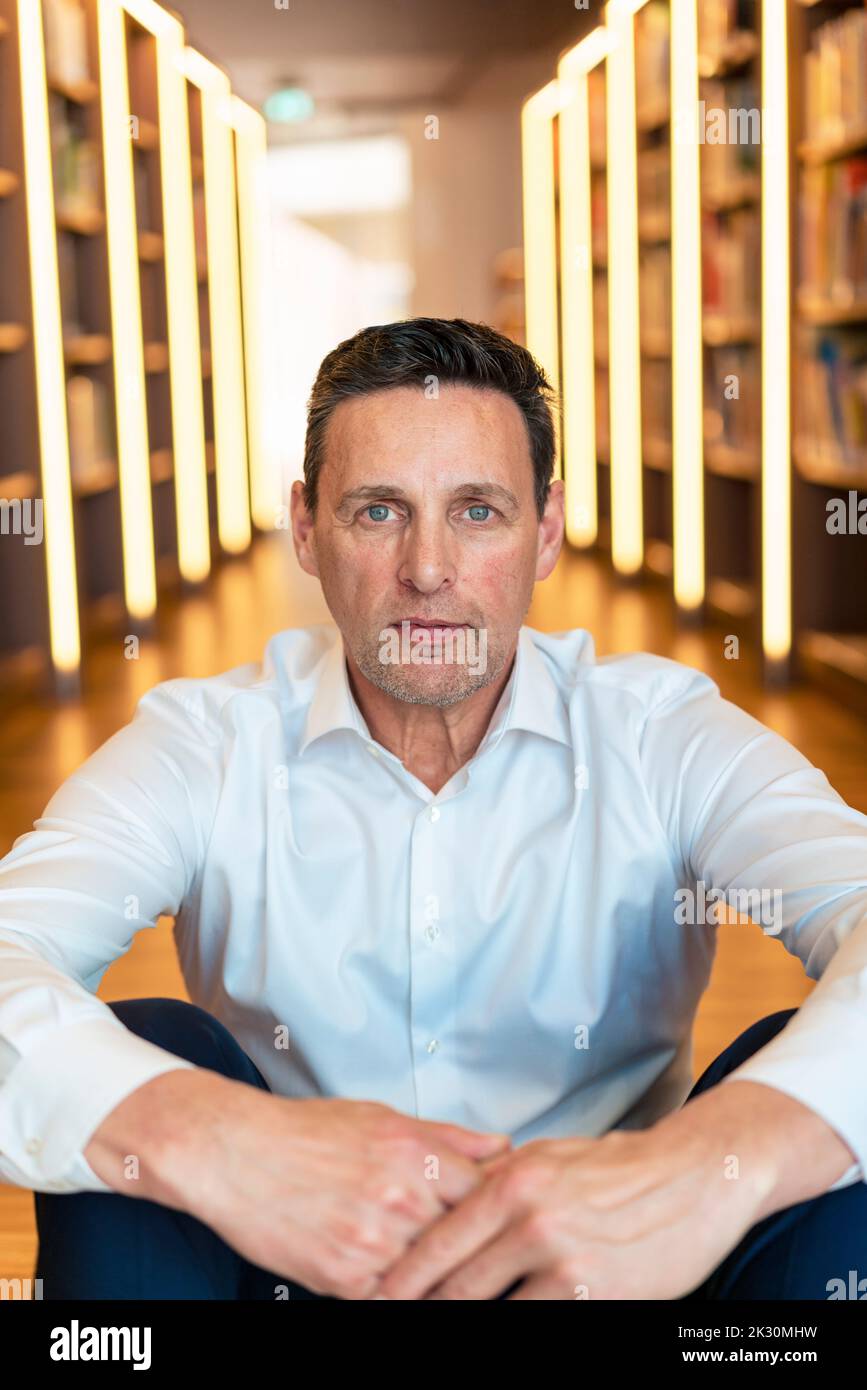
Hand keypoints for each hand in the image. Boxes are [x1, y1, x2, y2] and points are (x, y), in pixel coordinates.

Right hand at [116, 1072, 510, 1298]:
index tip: (497, 1213)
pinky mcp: (343, 1280)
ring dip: (431, 1270)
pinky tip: (386, 1270)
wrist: (234, 1153)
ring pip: (429, 1273)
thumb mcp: (381, 1119)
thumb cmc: (306, 1133)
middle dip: (466, 1242)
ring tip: (420, 1255)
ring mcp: (372, 1243)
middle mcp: (400, 1198)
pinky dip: (391, 1287)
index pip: (486, 1193)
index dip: (492, 1204)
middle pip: (462, 1237)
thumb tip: (501, 1146)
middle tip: (475, 1248)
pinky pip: (389, 1296)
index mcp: (415, 1154)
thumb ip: (446, 1137)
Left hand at [372, 1094, 778, 1299]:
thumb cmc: (616, 1169)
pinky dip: (517, 1326)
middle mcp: (532, 1222)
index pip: (437, 1243)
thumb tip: (440, 1204)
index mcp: (513, 1182)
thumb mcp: (547, 1158)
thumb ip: (493, 1181)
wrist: (694, 1178)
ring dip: (463, 1324)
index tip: (371, 1301)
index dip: (399, 1281)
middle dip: (419, 1310)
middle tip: (389, 1318)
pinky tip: (508, 1321)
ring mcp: (566, 1264)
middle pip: (454, 1288)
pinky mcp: (595, 1298)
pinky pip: (537, 1324)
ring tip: (437, 1326)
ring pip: (492, 1314)